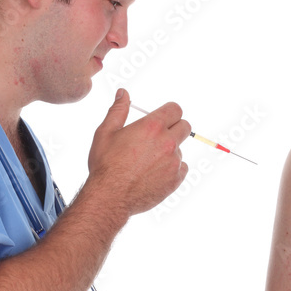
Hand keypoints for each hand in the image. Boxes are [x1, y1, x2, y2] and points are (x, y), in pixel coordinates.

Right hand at [87, 89, 189, 216]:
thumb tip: (123, 93)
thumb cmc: (105, 164)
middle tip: (157, 137)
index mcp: (152, 127)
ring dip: (169, 151)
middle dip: (174, 128)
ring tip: (147, 160)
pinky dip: (171, 169)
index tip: (162, 118)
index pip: (175, 109)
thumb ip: (118, 110)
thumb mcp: (106, 132)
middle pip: (185, 127)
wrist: (110, 196)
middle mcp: (167, 142)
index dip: (168, 112)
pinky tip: (153, 173)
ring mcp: (174, 162)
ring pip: (180, 149)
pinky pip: (181, 168)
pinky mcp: (175, 180)